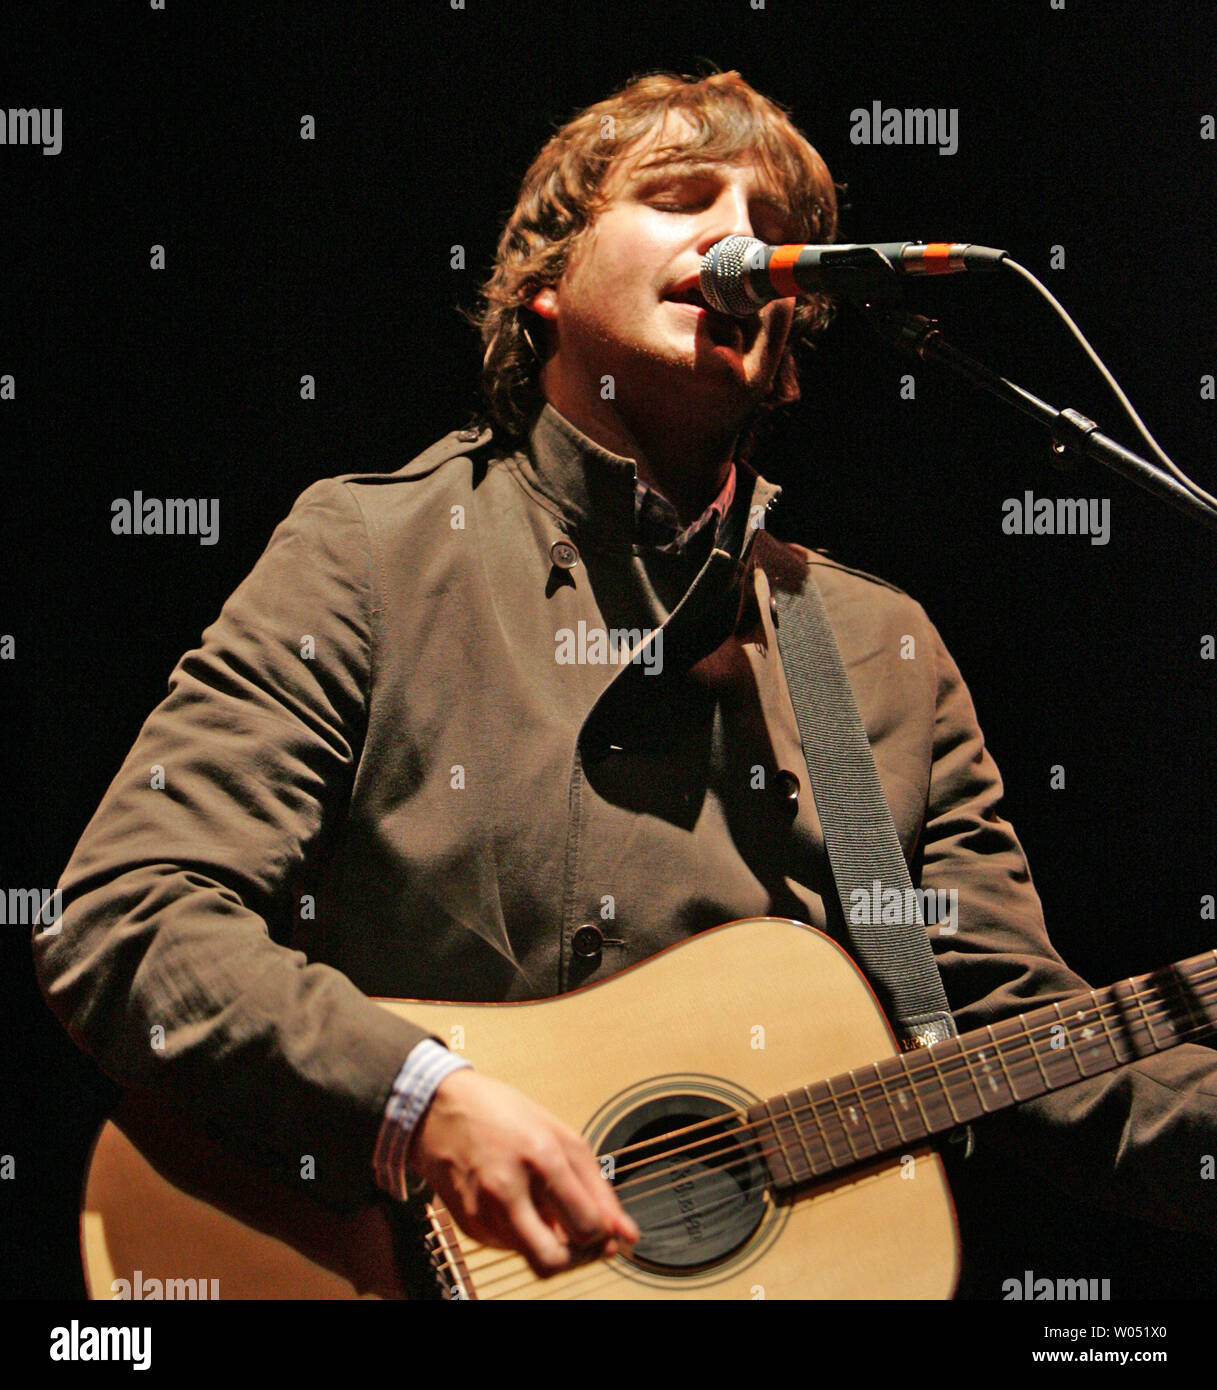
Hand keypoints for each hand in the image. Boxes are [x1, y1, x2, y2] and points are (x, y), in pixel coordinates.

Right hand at [409, 1069, 639, 1277]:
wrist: (438, 1111)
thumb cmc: (503, 1115)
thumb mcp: (560, 1135)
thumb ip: (598, 1188)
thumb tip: (628, 1235)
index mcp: (541, 1158)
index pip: (586, 1226)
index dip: (603, 1235)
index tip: (604, 1228)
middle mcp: (509, 1190)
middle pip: (555, 1261)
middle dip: (578, 1257)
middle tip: (585, 1238)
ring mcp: (484, 1213)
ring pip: (534, 1261)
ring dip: (553, 1245)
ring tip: (552, 1214)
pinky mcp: (469, 1228)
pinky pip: (511, 1248)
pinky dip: (525, 1234)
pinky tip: (521, 1205)